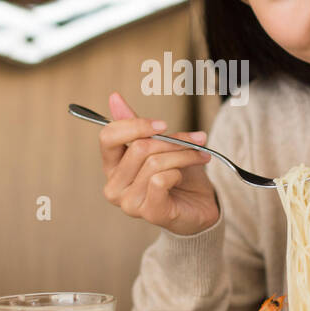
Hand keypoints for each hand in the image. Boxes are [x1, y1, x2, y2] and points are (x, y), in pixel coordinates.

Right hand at [98, 92, 220, 236]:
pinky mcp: (148, 213)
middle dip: (172, 141)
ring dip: (183, 156)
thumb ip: (137, 126)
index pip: (108, 136)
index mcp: (112, 166)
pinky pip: (161, 180)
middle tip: (196, 140)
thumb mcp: (160, 146)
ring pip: (154, 163)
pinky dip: (178, 173)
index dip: (136, 125)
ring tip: (199, 156)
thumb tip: (114, 97)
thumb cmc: (179, 175)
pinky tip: (183, 178)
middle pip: (139, 148)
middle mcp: (114, 186)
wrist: (201, 204)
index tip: (163, 124)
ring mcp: (128, 203)